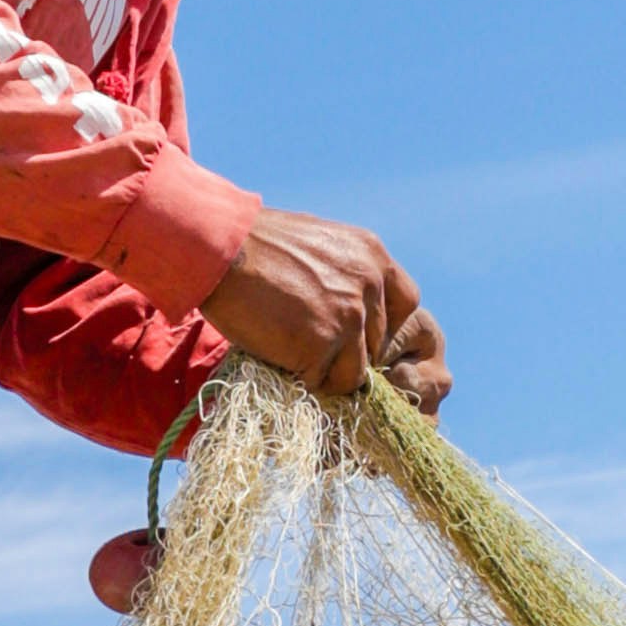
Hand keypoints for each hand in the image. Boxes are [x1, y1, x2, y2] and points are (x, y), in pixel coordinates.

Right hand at [204, 210, 450, 415]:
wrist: (219, 248)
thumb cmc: (255, 246)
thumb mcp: (319, 244)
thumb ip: (345, 273)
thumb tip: (354, 311)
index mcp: (372, 256)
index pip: (405, 305)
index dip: (379, 326)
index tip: (352, 333)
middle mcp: (369, 284)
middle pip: (379, 344)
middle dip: (349, 352)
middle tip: (309, 344)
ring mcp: (348, 316)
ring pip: (356, 372)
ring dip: (326, 370)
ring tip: (290, 348)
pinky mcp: (321, 343)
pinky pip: (325, 381)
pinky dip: (302, 378)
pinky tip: (278, 352)